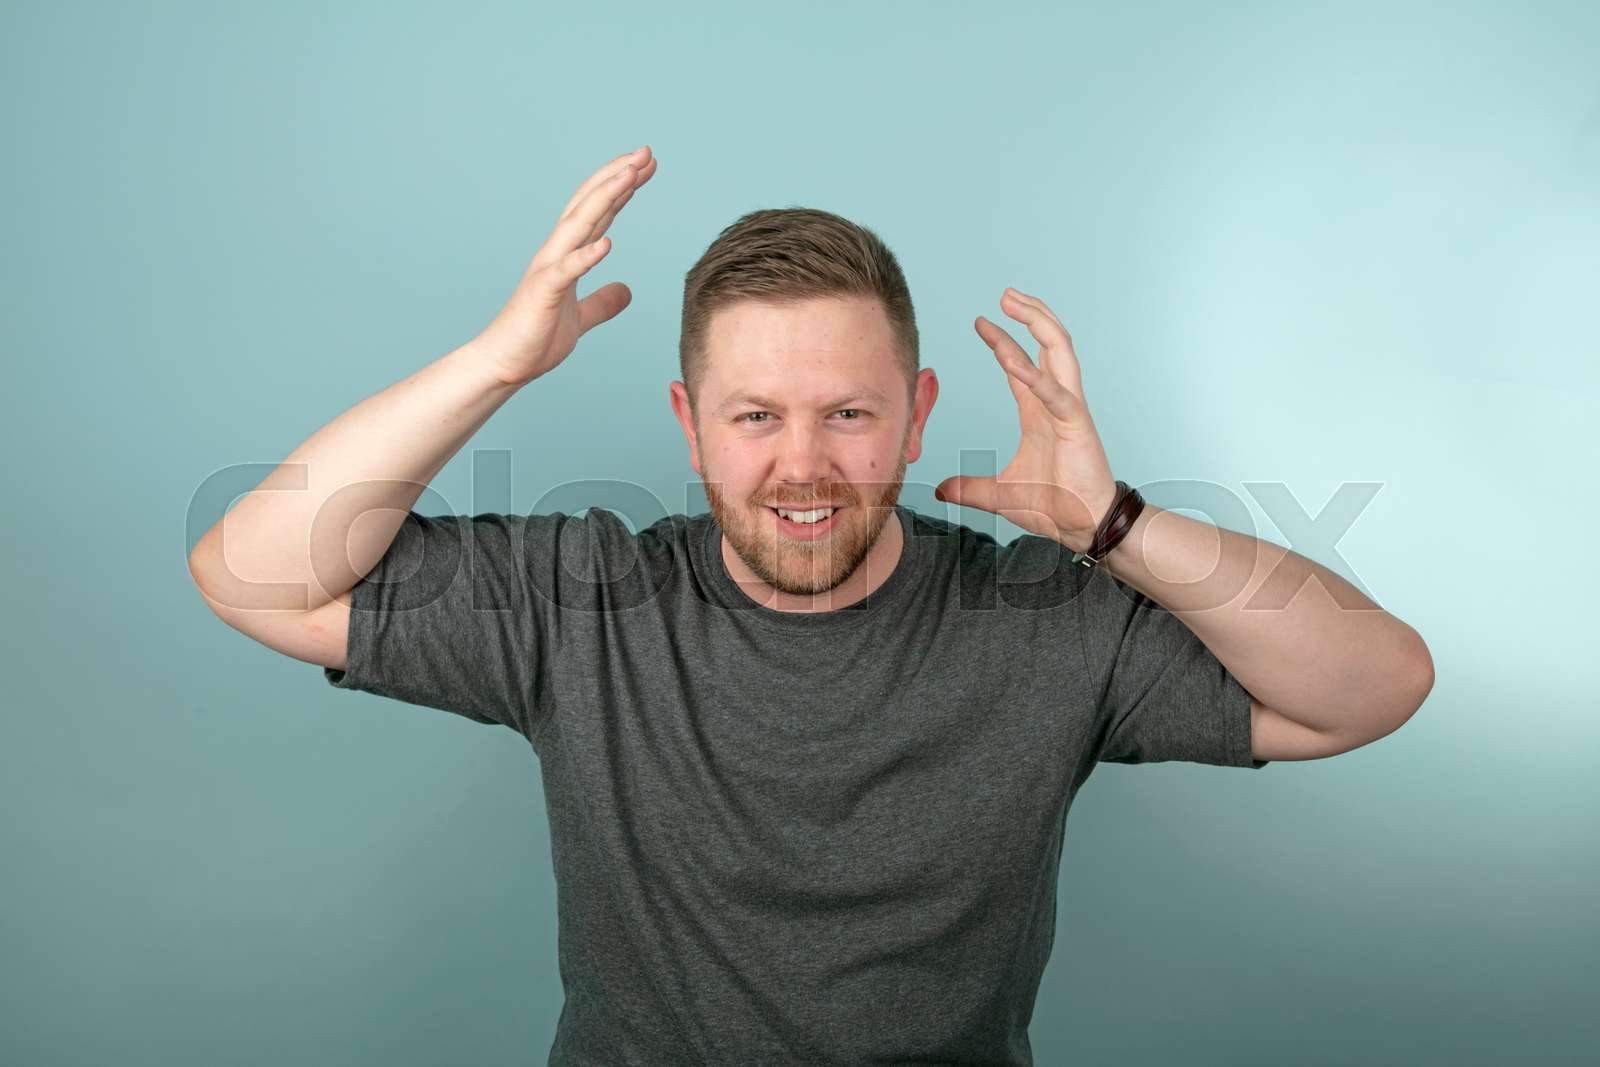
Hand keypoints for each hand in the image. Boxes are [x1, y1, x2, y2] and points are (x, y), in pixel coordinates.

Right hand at [471, 146, 657, 386]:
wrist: (503, 365)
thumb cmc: (534, 340)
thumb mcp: (580, 319)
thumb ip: (602, 303)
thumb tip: (627, 291)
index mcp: (566, 256)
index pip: (597, 211)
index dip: (621, 187)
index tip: (645, 166)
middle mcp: (556, 253)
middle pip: (589, 204)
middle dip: (617, 176)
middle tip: (646, 153)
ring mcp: (548, 270)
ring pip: (578, 224)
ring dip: (605, 198)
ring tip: (630, 175)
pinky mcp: (542, 293)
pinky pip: (566, 271)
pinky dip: (585, 255)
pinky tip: (607, 242)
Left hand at [933, 288, 1120, 554]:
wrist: (1085, 527)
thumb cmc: (1055, 507)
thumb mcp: (999, 496)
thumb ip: (969, 489)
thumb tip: (940, 490)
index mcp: (1040, 411)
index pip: (1020, 365)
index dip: (1003, 342)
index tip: (981, 322)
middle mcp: (1057, 402)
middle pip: (1047, 345)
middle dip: (1029, 315)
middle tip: (1005, 294)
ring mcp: (1069, 409)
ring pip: (1059, 352)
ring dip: (1038, 323)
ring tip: (1014, 302)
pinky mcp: (1077, 424)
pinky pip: (1056, 393)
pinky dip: (1035, 376)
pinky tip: (1013, 361)